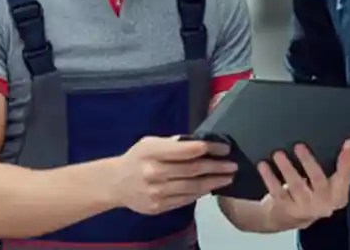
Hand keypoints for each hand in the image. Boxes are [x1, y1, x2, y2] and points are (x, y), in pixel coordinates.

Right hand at [109, 136, 238, 215]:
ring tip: (227, 177)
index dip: (209, 148)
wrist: (116, 183)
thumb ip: (173, 144)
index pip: (187, 150)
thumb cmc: (136, 159)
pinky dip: (200, 193)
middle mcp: (154, 172)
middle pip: (193, 169)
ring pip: (193, 187)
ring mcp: (157, 191)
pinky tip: (210, 188)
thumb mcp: (149, 143)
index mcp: (152, 151)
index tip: (224, 148)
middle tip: (232, 165)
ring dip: (213, 182)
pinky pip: (186, 199)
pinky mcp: (159, 206)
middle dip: (217, 166)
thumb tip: (200, 144)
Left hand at [259, 138, 349, 230]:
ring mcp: (304, 207)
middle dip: (309, 163)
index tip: (348, 141)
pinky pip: (277, 191)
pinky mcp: (285, 208)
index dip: (347, 158)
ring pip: (296, 186)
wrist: (290, 216)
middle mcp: (323, 203)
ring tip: (278, 153)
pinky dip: (270, 177)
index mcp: (339, 194)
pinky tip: (264, 165)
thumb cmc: (317, 193)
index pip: (345, 175)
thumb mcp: (336, 181)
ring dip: (287, 168)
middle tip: (299, 146)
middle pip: (319, 181)